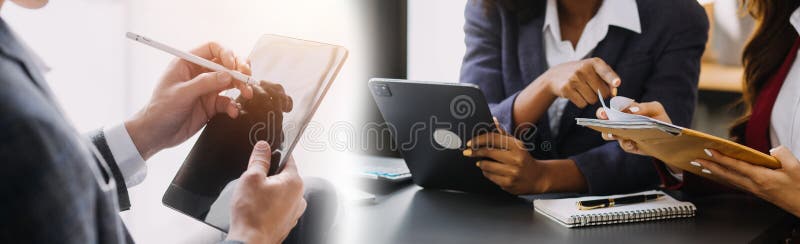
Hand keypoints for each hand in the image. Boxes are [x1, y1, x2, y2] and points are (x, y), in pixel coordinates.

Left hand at [126, 42, 256, 158]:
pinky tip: (233, 112)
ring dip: (241, 86)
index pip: (213, 49)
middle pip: (226, 64)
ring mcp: (207, 89)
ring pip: (231, 81)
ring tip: (247, 94)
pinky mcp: (211, 104)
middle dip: (239, 69)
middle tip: (247, 78)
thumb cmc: (160, 110)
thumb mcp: (181, 94)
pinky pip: (228, 101)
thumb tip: (227, 75)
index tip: (234, 66)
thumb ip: (205, 83)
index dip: (226, 54)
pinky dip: (234, 106)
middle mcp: (199, 73)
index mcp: (187, 63)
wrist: (156, 134)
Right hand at [228, 141, 306, 243]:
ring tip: (254, 198)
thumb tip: (263, 147)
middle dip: (269, 175)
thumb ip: (259, 159)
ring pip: (281, 191)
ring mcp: (294, 210)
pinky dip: (270, 204)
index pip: (288, 158)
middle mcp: (299, 196)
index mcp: (294, 182)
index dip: (274, 153)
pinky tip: (258, 209)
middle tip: (254, 181)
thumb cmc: (252, 214)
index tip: (266, 153)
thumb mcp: (251, 178)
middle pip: (284, 175)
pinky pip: (279, 206)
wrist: (250, 241)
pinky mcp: (287, 221)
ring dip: (269, 191)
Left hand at [463, 126, 549, 193]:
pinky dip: (486, 172)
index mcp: (517, 146)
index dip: (478, 140)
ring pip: (486, 166)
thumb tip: (493, 120)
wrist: (538, 177)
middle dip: (474, 152)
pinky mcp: (508, 183)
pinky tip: (490, 170)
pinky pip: (489, 176)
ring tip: (482, 162)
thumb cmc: (524, 158)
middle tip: (467, 152)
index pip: (493, 138)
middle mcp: (515, 158)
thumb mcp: (517, 144)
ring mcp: (512, 172)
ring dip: (481, 163)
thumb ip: (504, 134)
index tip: (470, 143)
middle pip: (487, 152)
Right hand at [541, 57, 620, 107]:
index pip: (606, 72)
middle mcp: (584, 69)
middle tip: (591, 88)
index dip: (612, 79)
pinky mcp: (566, 89)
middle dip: (601, 94)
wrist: (555, 75)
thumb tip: (613, 94)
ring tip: (582, 90)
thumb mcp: (594, 70)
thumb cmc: (581, 74)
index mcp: (594, 62)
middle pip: (603, 92)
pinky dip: (581, 102)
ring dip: (590, 99)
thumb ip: (607, 80)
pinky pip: (582, 104)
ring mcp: (574, 79)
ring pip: (592, 100)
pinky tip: (575, 94)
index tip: (617, 83)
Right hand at [596, 101, 671, 154]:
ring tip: (614, 134)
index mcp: (625, 110)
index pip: (611, 107)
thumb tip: (633, 110)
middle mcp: (620, 121)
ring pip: (608, 134)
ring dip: (609, 134)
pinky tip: (632, 143)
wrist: (668, 138)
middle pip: (604, 119)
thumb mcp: (656, 109)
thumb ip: (645, 106)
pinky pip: (623, 145)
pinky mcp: (628, 145)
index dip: (606, 109)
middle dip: (601, 118)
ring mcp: (623, 134)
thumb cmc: (660, 119)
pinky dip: (626, 144)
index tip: (606, 113)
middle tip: (604, 118)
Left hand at [695, 146, 799, 216]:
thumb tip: (772, 150)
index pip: (735, 165)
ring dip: (716, 172)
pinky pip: (737, 183)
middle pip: (727, 174)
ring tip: (704, 166)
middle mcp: (755, 185)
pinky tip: (723, 175)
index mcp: (761, 178)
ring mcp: (755, 190)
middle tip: (696, 160)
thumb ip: (782, 154)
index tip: (708, 151)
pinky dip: (727, 178)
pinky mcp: (758, 192)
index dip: (720, 158)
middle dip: (710, 166)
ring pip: (730, 180)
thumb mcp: (795, 166)